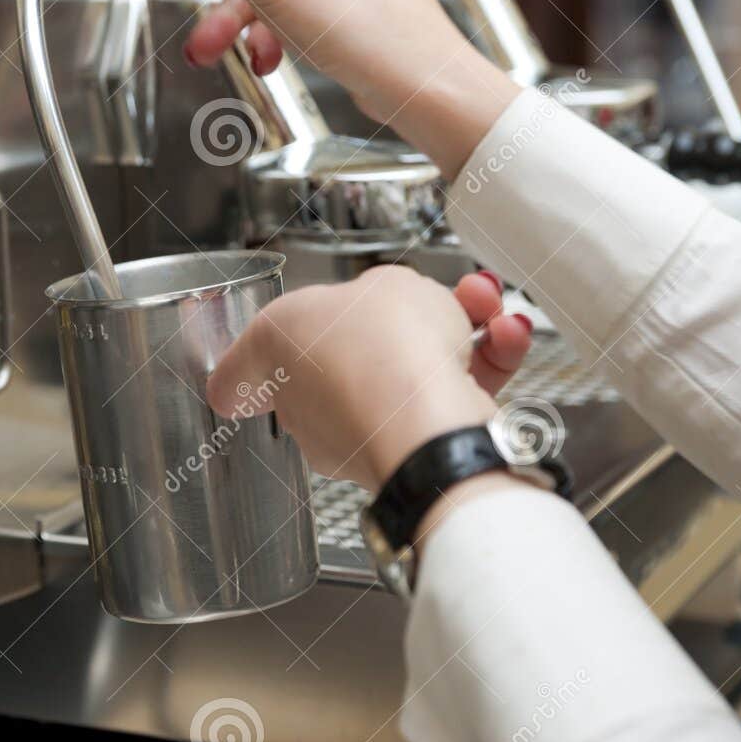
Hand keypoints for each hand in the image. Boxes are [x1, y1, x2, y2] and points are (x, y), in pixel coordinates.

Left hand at [206, 266, 531, 489]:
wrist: (425, 418)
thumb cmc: (381, 349)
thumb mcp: (385, 284)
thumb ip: (387, 294)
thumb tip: (401, 309)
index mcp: (272, 351)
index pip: (233, 379)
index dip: (241, 373)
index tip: (249, 375)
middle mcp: (304, 405)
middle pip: (345, 362)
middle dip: (402, 323)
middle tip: (435, 299)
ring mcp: (352, 437)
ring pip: (403, 379)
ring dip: (455, 337)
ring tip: (488, 310)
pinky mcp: (404, 457)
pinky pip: (440, 404)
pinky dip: (480, 370)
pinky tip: (508, 336)